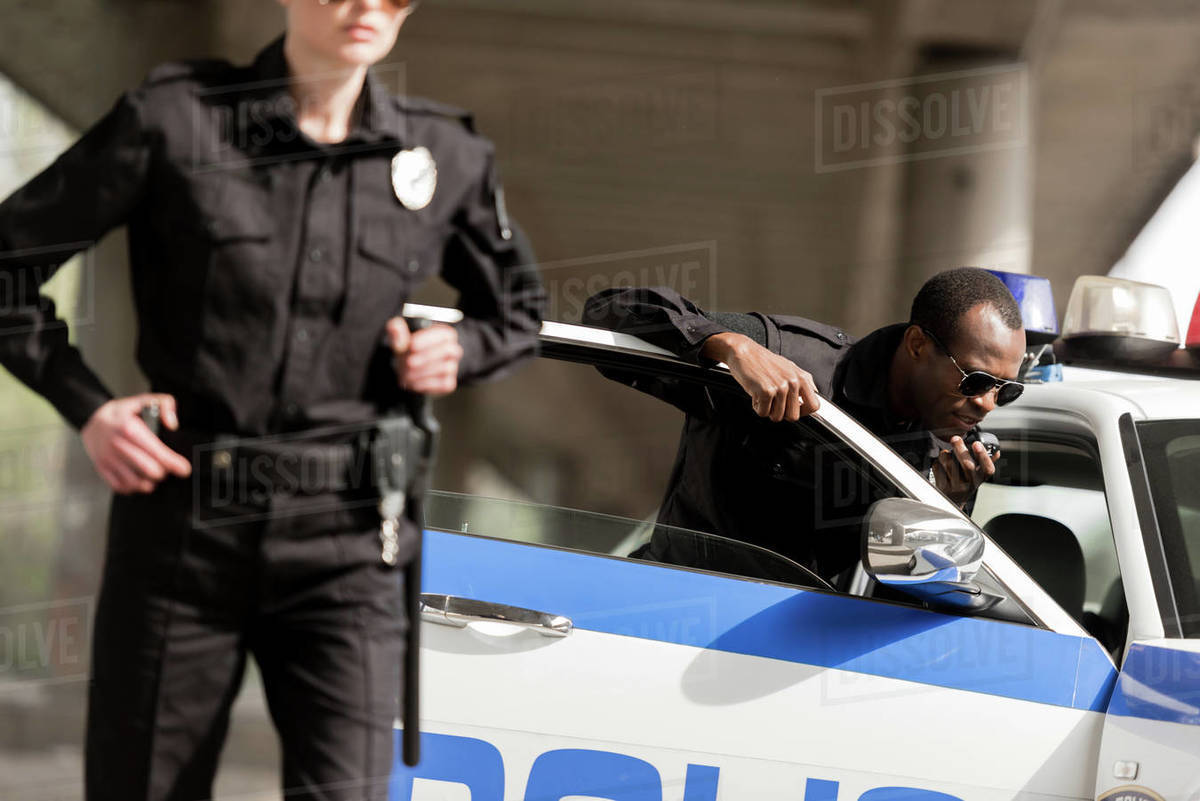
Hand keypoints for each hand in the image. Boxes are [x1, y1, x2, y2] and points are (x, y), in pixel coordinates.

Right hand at [80, 394, 191, 493]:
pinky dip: (133, 487)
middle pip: (150, 471)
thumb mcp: (144, 400)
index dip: (174, 463)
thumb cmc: (121, 413)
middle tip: (166, 467)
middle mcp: (118, 445)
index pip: (157, 453)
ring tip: (153, 473)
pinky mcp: (102, 468)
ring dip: (149, 481)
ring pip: (136, 483)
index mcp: (130, 429)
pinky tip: (139, 478)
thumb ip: (165, 404)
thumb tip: (172, 423)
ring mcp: (108, 459)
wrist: (91, 419)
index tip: (184, 469)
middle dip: (163, 472)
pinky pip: (121, 487)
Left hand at [386, 318, 462, 395]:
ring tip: (406, 372)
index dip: (429, 339)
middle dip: (425, 357)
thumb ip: (396, 330)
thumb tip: (397, 331)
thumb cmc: (407, 348)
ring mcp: (452, 367)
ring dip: (422, 371)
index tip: (412, 345)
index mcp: (444, 334)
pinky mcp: (448, 383)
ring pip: (444, 368)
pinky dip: (425, 383)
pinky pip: (443, 384)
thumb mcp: (399, 335)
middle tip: (408, 362)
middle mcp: (452, 350)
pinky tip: (412, 380)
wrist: (407, 367)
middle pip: (447, 351)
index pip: (445, 334)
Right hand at [701, 332, 819, 421]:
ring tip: (763, 395)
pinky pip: (763, 413)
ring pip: (777, 417)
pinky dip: (757, 407)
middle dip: (781, 413)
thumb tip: (814, 397)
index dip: (803, 412)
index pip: (814, 405)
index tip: (793, 409)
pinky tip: (756, 394)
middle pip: (794, 416)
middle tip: (773, 403)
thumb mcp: (790, 368)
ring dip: (767, 409)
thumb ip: (803, 382)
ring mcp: (780, 387)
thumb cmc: (763, 360)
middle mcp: (794, 382)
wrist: (744, 351)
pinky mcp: (766, 391)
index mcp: (802, 377)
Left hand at [932, 435, 998, 507]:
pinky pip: (938, 468)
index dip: (983, 456)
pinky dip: (937, 462)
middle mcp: (970, 483)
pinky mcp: (942, 486)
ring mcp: (956, 486)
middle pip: (967, 465)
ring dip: (945, 454)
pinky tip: (940, 464)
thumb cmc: (966, 484)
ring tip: (946, 453)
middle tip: (955, 439)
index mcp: (980, 478)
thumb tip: (997, 452)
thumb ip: (986, 463)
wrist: (952, 501)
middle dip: (961, 449)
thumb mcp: (978, 476)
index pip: (988, 469)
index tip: (977, 444)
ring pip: (949, 464)